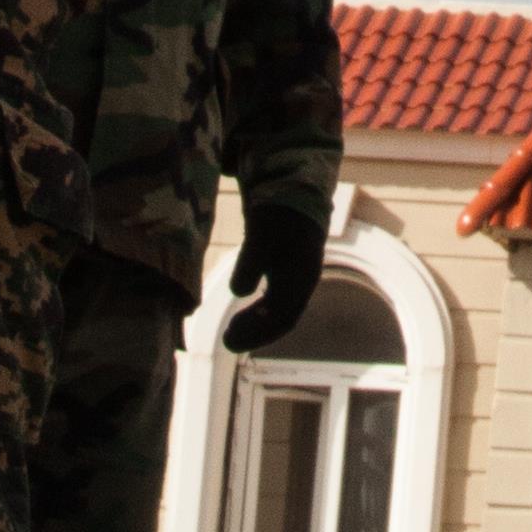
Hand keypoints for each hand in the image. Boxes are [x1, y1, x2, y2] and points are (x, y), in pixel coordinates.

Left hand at [224, 203, 329, 353]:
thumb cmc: (278, 213)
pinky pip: (278, 302)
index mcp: (301, 276)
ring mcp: (299, 278)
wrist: (296, 191)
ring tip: (231, 331)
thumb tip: (238, 292)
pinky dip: (261, 313)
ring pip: (281, 313)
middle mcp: (304, 282)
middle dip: (256, 334)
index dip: (258, 331)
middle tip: (227, 340)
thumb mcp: (262, 234)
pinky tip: (244, 315)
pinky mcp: (290, 273)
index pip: (283, 316)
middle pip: (284, 319)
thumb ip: (250, 261)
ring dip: (258, 326)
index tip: (231, 334)